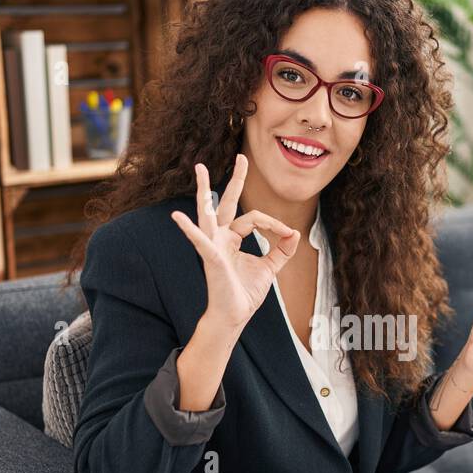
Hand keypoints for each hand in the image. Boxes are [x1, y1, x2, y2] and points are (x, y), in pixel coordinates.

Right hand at [170, 154, 299, 334]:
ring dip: (203, 190)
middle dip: (235, 180)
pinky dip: (189, 229)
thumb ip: (282, 250)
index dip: (274, 225)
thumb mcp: (270, 268)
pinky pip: (199, 240)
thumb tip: (294, 232)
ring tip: (198, 168)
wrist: (234, 315)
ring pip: (207, 212)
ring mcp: (213, 245)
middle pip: (226, 202)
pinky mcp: (210, 257)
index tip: (288, 234)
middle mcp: (220, 237)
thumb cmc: (245, 292)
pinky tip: (177, 216)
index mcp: (232, 237)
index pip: (255, 218)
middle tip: (242, 157)